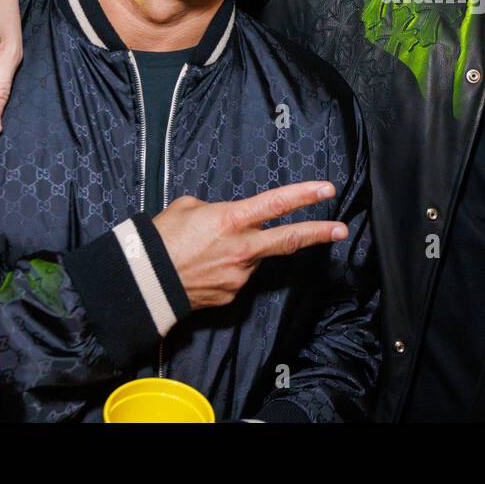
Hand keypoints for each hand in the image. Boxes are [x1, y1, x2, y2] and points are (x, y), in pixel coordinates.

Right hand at [153, 183, 349, 308]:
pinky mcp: (232, 294)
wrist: (144, 283)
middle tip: (341, 230)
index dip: (304, 195)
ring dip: (244, 251)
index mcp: (231, 220)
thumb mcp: (187, 208)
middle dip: (319, 233)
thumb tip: (223, 216)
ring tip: (209, 251)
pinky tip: (206, 268)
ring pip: (254, 257)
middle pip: (289, 239)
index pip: (276, 204)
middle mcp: (242, 248)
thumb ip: (215, 209)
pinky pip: (238, 276)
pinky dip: (229, 269)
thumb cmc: (159, 240)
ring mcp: (239, 274)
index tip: (327, 189)